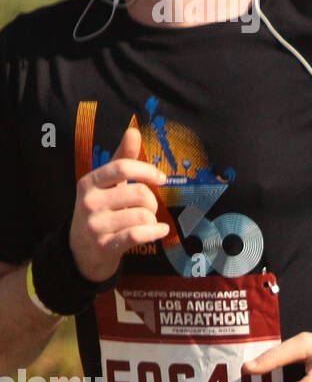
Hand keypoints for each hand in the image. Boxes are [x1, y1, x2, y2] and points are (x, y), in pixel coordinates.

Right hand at [69, 126, 168, 281]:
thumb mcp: (106, 184)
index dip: (147, 171)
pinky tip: (160, 230)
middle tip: (148, 207)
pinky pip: (139, 235)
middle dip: (152, 201)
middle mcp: (89, 202)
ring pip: (143, 215)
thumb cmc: (100, 210)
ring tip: (146, 221)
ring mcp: (95, 225)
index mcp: (89, 182)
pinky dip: (155, 232)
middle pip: (139, 193)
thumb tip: (133, 131)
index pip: (122, 167)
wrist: (80, 250)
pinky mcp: (105, 245)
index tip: (161, 178)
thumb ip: (122, 158)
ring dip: (152, 219)